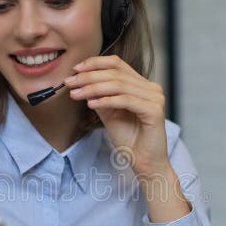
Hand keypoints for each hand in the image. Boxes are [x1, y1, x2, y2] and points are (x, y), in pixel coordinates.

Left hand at [65, 55, 169, 176]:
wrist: (144, 163)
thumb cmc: (130, 140)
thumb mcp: (109, 114)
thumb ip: (99, 97)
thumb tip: (80, 82)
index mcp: (142, 85)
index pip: (117, 64)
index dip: (95, 63)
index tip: (75, 69)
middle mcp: (151, 88)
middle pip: (116, 73)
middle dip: (89, 77)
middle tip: (70, 82)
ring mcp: (155, 98)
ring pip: (119, 85)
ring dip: (93, 88)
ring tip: (76, 94)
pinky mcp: (154, 110)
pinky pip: (126, 100)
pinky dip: (106, 101)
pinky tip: (91, 104)